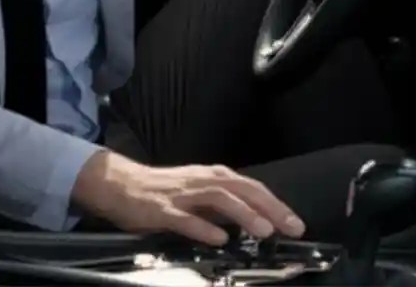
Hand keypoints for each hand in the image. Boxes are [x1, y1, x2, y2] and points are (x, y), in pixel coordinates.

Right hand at [72, 150, 305, 245]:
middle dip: (270, 208)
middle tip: (291, 227)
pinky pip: (185, 219)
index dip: (276, 204)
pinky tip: (219, 238)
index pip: (251, 187)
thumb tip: (254, 219)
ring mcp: (182, 195)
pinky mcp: (162, 209)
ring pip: (219, 200)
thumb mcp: (198, 192)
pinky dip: (204, 227)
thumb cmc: (162, 190)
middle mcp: (202, 181)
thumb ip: (224, 204)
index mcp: (213, 177)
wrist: (119, 184)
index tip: (296, 223)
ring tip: (264, 231)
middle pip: (242, 189)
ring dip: (244, 214)